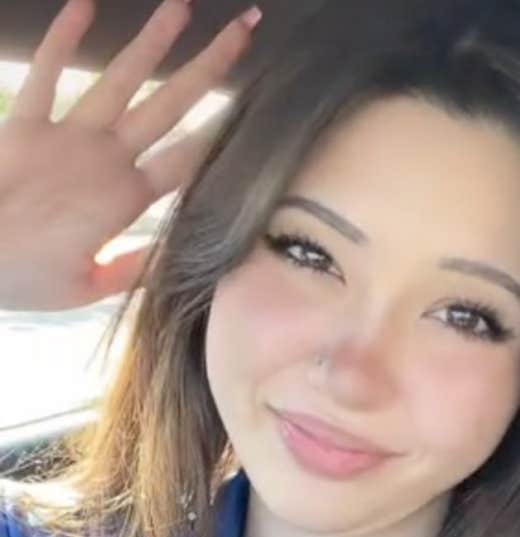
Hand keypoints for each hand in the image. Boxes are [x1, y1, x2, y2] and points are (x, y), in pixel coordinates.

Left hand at [0, 0, 258, 310]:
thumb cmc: (19, 277)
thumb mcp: (85, 290)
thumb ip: (131, 269)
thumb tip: (170, 259)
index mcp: (127, 200)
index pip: (192, 156)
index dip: (228, 126)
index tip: (259, 99)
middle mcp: (106, 158)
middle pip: (171, 103)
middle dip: (212, 64)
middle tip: (243, 30)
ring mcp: (66, 135)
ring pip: (120, 79)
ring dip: (154, 40)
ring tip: (181, 7)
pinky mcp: (24, 124)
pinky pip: (45, 73)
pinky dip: (62, 38)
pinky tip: (83, 6)